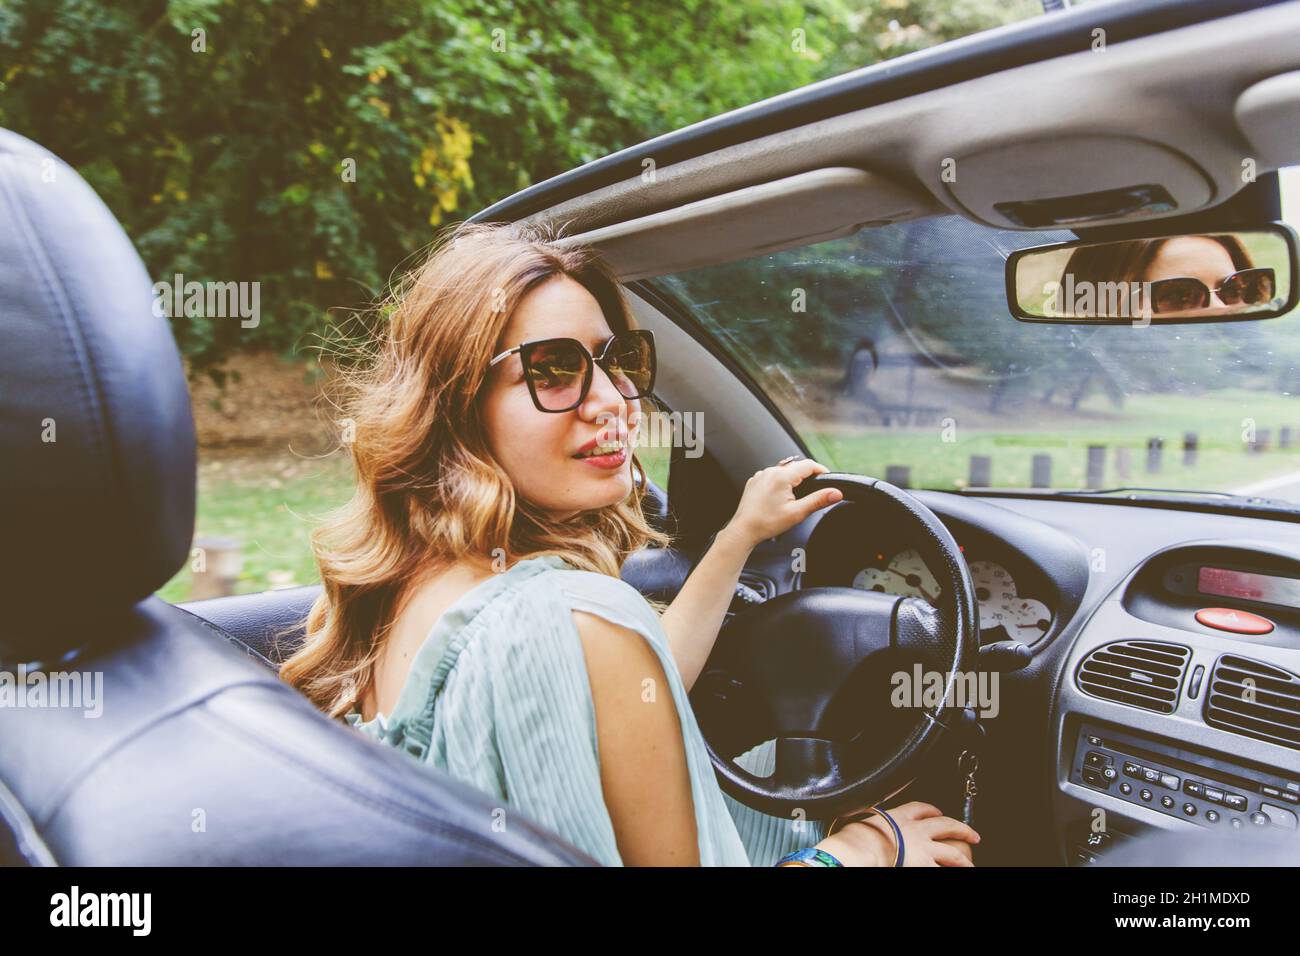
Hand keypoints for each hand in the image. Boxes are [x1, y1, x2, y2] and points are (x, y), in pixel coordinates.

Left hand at [719, 458, 842, 550]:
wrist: (744, 530)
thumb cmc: (766, 523)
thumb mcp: (797, 513)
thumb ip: (818, 500)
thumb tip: (836, 493)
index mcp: (781, 476)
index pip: (809, 464)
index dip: (821, 470)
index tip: (827, 478)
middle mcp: (770, 471)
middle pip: (796, 467)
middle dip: (808, 476)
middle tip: (814, 491)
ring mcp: (761, 475)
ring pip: (784, 471)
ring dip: (793, 479)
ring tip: (797, 496)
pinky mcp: (755, 481)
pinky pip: (772, 476)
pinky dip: (780, 483)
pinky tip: (780, 498)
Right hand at [813, 801, 979, 866]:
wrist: (860, 852)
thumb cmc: (856, 840)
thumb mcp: (862, 823)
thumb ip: (870, 826)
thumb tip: (862, 830)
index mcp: (898, 817)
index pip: (920, 808)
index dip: (931, 810)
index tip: (937, 812)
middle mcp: (916, 832)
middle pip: (945, 825)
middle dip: (961, 829)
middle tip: (972, 834)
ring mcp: (924, 850)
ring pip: (952, 853)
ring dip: (964, 859)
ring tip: (970, 864)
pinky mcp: (926, 867)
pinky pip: (943, 870)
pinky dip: (951, 871)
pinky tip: (957, 873)